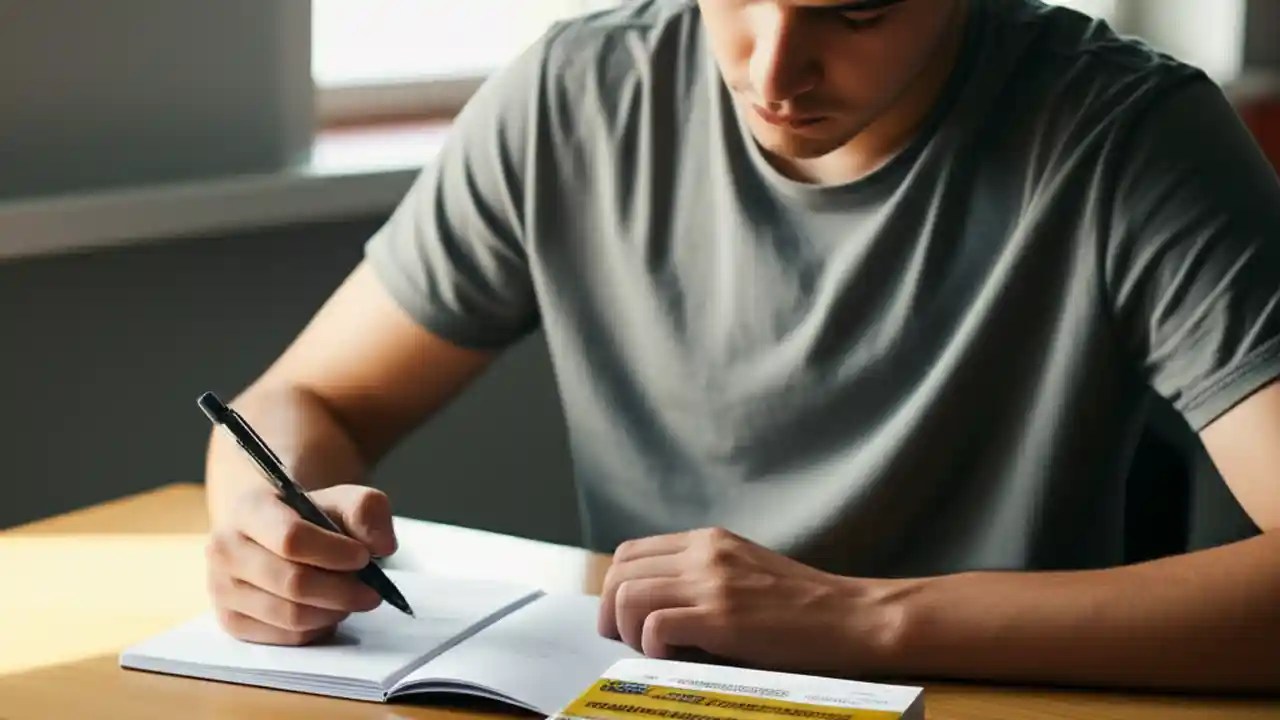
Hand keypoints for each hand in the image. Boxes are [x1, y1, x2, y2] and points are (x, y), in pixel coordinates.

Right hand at [206, 484, 397, 644]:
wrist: (274, 534)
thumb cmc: (311, 517)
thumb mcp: (343, 500)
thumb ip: (368, 511)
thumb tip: (382, 545)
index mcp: (248, 509)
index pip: (291, 539)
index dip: (334, 553)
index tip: (364, 557)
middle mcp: (224, 549)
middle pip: (292, 583)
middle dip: (342, 590)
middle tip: (373, 591)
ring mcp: (221, 589)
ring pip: (290, 616)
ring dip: (333, 611)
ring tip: (351, 598)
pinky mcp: (231, 621)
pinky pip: (285, 637)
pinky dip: (317, 628)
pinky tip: (329, 611)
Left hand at [598, 527, 901, 674]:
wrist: (853, 617)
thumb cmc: (803, 606)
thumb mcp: (745, 571)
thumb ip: (702, 576)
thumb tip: (652, 605)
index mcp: (708, 540)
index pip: (631, 553)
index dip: (615, 588)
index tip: (623, 619)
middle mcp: (704, 553)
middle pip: (620, 572)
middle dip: (611, 611)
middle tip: (626, 641)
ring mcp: (712, 583)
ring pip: (629, 596)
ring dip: (629, 631)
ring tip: (653, 651)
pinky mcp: (722, 616)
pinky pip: (655, 625)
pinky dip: (653, 646)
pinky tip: (675, 657)